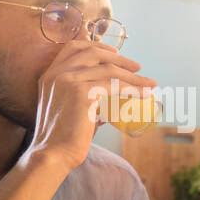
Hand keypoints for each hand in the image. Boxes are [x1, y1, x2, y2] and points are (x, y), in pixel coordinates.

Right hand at [27, 41, 156, 173]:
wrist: (54, 154)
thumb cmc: (65, 137)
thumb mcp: (71, 109)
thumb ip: (87, 100)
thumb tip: (113, 103)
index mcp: (50, 75)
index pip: (74, 47)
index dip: (97, 46)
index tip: (116, 52)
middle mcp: (56, 74)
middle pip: (93, 53)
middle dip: (119, 58)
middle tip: (138, 67)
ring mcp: (67, 81)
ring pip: (108, 70)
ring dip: (133, 76)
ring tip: (150, 84)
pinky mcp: (81, 93)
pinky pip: (114, 85)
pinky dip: (133, 88)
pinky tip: (145, 94)